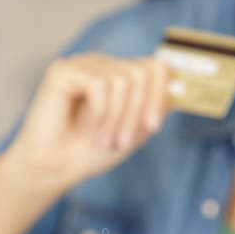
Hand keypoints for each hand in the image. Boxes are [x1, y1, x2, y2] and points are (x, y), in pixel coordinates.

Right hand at [6, 53, 169, 194]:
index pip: (156, 67)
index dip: (160, 94)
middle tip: (122, 141)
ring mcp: (83, 65)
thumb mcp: (134, 132)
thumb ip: (156, 109)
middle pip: (142, 72)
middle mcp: (103, 65)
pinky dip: (100, 113)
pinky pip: (98, 83)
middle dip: (137, 112)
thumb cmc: (91, 151)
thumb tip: (178, 88)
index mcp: (121, 76)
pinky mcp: (63, 70)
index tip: (153, 127)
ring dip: (117, 117)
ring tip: (105, 139)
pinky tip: (91, 130)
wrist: (56, 168)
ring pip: (122, 79)